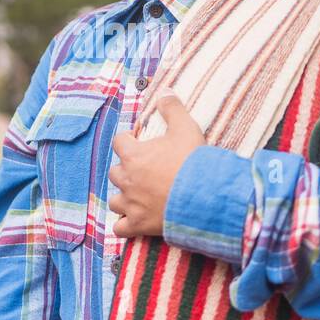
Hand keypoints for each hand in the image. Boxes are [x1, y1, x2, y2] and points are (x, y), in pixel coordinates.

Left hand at [109, 91, 206, 238]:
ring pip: (114, 200)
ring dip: (123, 197)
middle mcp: (126, 179)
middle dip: (125, 171)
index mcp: (133, 155)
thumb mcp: (186, 128)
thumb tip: (165, 92)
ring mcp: (131, 204)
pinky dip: (124, 225)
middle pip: (115, 172)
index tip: (137, 142)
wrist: (204, 197)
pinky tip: (133, 221)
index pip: (119, 142)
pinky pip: (119, 228)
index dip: (127, 141)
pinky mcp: (138, 225)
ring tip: (136, 196)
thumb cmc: (193, 162)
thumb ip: (173, 109)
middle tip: (142, 171)